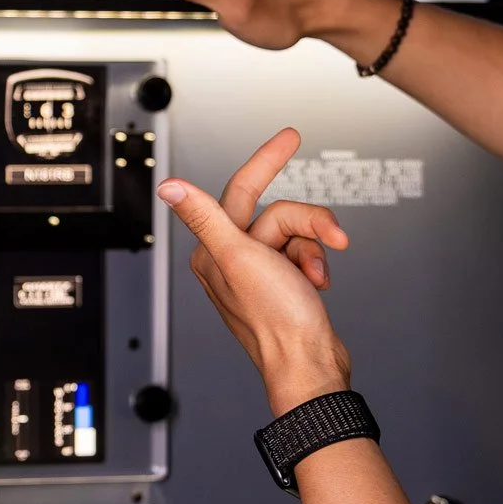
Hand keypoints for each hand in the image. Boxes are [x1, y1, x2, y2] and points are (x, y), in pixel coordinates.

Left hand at [159, 127, 354, 414]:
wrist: (311, 366)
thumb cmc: (276, 322)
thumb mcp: (239, 259)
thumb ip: (205, 218)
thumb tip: (169, 188)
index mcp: (214, 251)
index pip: (240, 190)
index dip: (266, 161)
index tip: (290, 137)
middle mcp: (232, 259)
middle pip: (278, 214)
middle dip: (308, 226)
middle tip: (334, 236)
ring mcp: (260, 272)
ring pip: (296, 233)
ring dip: (314, 250)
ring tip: (317, 276)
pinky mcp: (284, 282)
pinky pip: (306, 254)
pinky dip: (317, 264)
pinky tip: (318, 284)